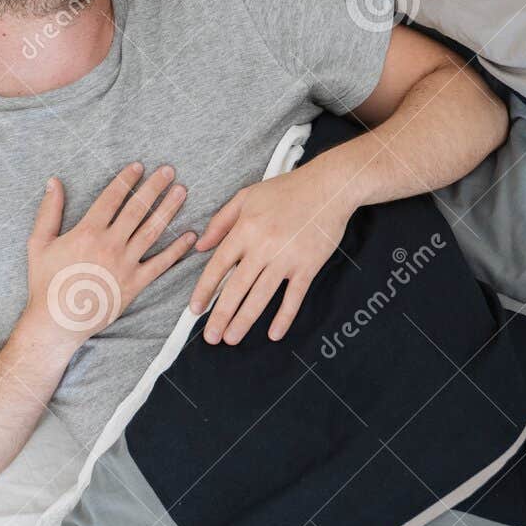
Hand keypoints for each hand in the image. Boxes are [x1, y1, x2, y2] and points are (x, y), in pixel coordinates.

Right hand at [26, 163, 195, 345]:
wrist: (56, 322)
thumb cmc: (46, 282)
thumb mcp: (39, 243)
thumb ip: (49, 211)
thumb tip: (54, 182)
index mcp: (87, 232)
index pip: (112, 198)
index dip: (127, 180)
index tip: (139, 166)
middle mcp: (110, 244)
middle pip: (137, 209)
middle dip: (154, 187)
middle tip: (170, 170)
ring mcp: (125, 264)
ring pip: (152, 231)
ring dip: (169, 209)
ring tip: (182, 191)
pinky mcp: (135, 284)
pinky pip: (160, 264)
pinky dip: (177, 250)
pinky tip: (190, 235)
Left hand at [189, 163, 353, 344]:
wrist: (330, 187)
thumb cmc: (287, 189)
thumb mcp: (247, 196)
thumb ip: (221, 221)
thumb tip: (201, 245)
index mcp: (246, 229)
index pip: (218, 265)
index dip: (205, 290)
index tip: (195, 309)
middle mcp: (263, 246)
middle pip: (237, 287)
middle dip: (221, 315)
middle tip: (211, 337)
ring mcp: (287, 258)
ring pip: (261, 296)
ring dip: (244, 320)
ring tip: (231, 338)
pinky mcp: (308, 266)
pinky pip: (293, 297)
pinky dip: (284, 317)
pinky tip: (274, 333)